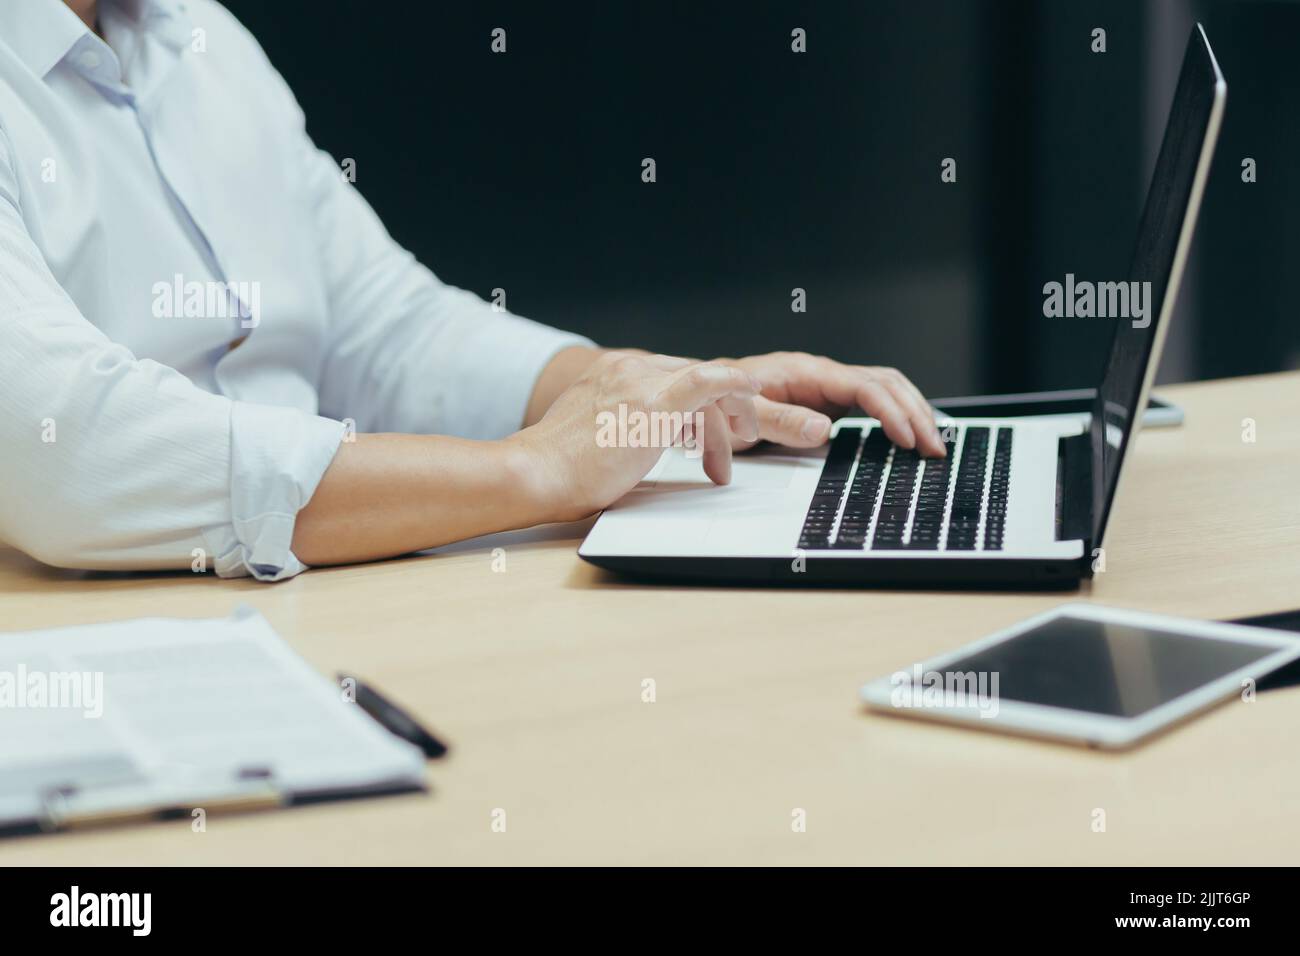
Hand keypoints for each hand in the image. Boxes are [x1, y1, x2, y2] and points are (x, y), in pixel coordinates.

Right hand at [507, 351, 763, 521]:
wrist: (536, 474)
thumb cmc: (558, 470)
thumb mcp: (594, 435)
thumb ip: (621, 426)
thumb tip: (639, 443)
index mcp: (613, 373)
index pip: (672, 378)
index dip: (698, 409)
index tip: (702, 439)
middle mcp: (628, 368)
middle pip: (694, 382)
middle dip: (718, 419)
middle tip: (723, 457)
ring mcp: (641, 382)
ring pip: (706, 389)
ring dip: (724, 430)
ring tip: (720, 469)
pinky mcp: (654, 404)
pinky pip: (710, 380)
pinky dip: (736, 384)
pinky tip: (752, 392)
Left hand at [719, 352, 945, 456]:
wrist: (699, 397)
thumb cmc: (715, 403)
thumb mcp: (740, 417)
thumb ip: (778, 421)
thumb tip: (823, 429)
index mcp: (806, 372)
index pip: (864, 386)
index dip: (890, 411)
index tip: (907, 438)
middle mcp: (821, 374)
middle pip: (885, 384)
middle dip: (915, 413)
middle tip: (935, 448)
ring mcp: (825, 386)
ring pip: (884, 390)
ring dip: (911, 413)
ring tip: (932, 444)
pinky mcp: (825, 400)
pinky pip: (871, 402)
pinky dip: (895, 416)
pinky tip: (908, 436)